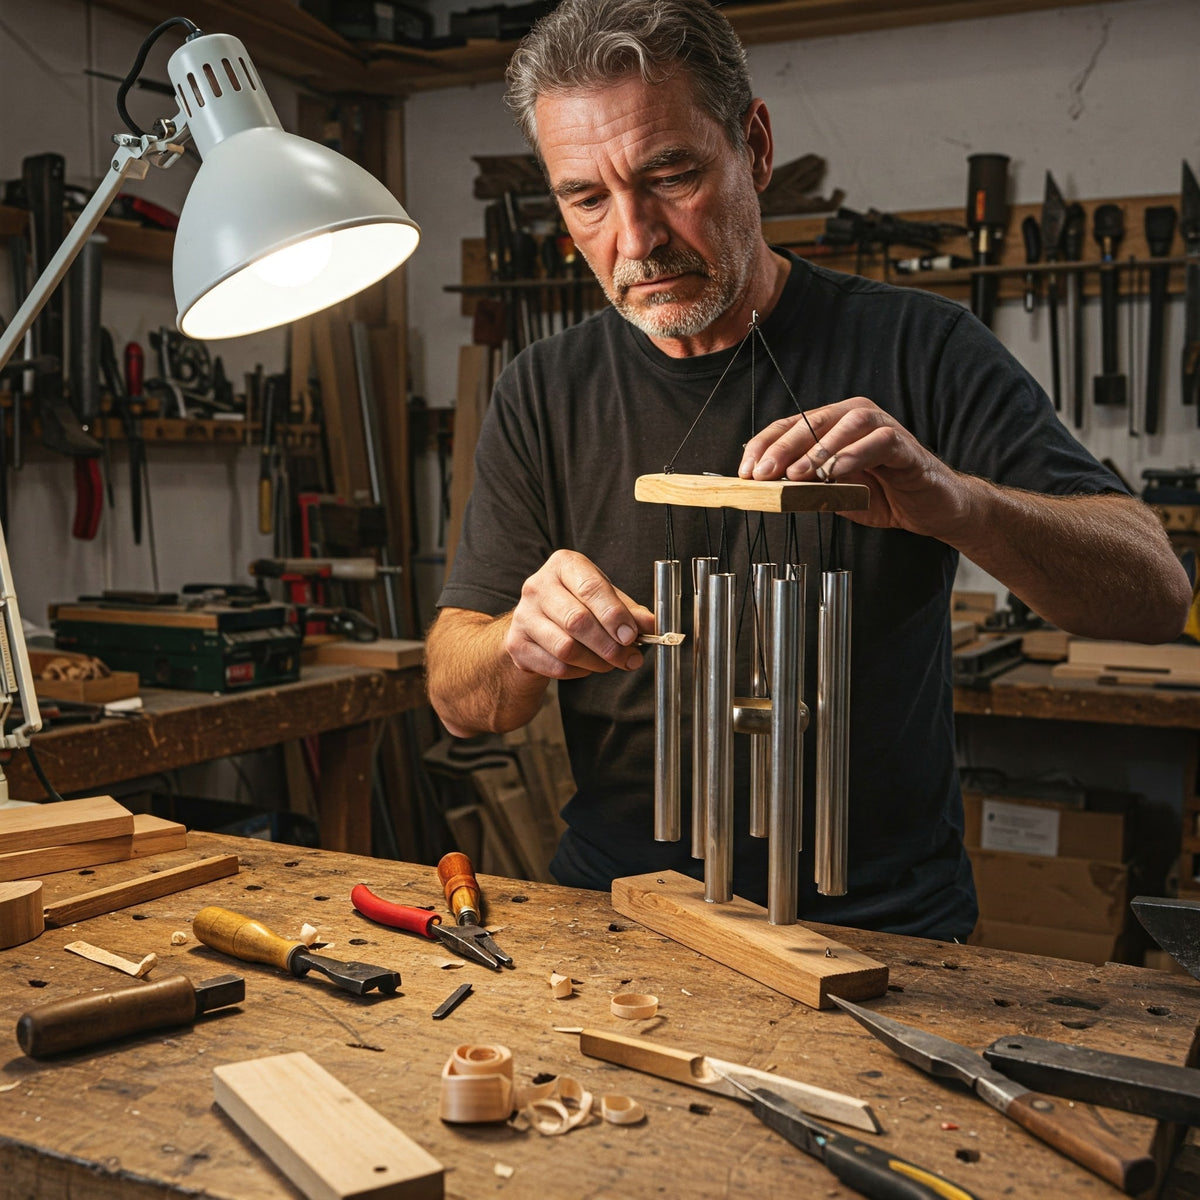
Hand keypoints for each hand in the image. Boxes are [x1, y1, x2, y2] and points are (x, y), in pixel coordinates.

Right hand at [504, 549, 654, 679]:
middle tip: (629, 658)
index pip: (590, 588)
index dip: (614, 615)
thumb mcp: (605, 598)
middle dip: (609, 645)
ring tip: (610, 663)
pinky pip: (555, 666)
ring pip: (565, 648)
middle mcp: (538, 586)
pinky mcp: (516, 644)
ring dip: (596, 662)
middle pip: (577, 621)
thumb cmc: (576, 604)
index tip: (632, 635)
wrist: (536, 622)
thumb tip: (651, 625)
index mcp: (563, 565)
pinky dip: (578, 672)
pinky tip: (586, 665)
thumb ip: (629, 611)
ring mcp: (523, 615)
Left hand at [737, 396, 966, 538]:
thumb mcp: (832, 494)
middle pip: (813, 421)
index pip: (791, 425)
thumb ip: (804, 486)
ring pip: (846, 424)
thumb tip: (763, 488)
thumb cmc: (882, 495)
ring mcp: (883, 428)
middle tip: (762, 473)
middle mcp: (856, 418)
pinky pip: (880, 441)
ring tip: (796, 474)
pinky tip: (835, 473)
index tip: (744, 470)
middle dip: (783, 447)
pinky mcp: (906, 446)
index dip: (765, 445)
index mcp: (833, 426)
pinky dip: (855, 455)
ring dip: (817, 449)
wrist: (932, 508)